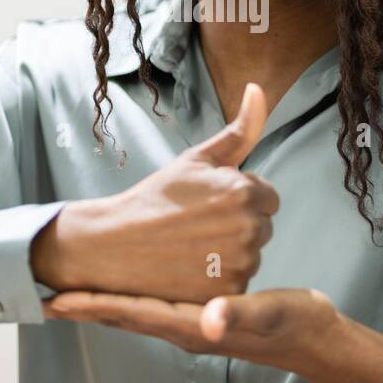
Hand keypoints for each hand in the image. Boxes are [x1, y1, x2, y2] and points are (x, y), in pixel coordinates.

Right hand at [31, 83, 279, 302]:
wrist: (114, 245)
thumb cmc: (156, 198)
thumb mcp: (196, 159)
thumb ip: (240, 129)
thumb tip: (259, 89)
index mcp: (245, 191)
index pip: (268, 197)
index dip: (239, 199)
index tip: (208, 203)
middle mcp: (248, 229)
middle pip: (262, 227)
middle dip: (237, 225)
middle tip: (196, 225)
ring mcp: (239, 264)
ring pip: (252, 256)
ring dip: (230, 253)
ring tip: (191, 247)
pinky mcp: (227, 294)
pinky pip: (239, 283)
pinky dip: (219, 279)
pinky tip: (191, 269)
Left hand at [42, 287, 340, 372]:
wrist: (316, 338)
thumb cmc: (294, 325)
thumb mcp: (269, 312)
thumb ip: (240, 315)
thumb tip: (211, 318)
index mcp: (193, 325)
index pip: (131, 313)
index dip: (92, 305)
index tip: (55, 298)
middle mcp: (186, 327)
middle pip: (123, 314)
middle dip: (85, 304)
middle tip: (44, 291)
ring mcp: (193, 322)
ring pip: (136, 309)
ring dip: (103, 299)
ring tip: (73, 286)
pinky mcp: (203, 312)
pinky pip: (155, 303)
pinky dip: (132, 294)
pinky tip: (128, 280)